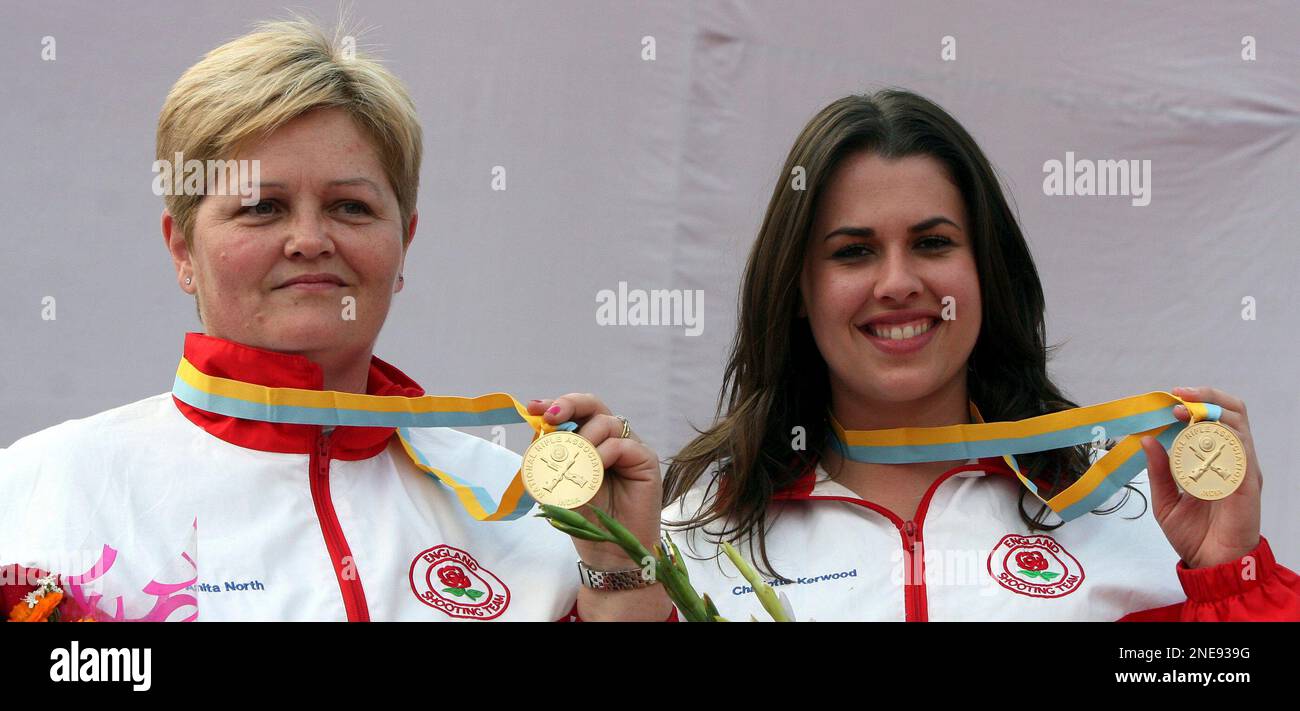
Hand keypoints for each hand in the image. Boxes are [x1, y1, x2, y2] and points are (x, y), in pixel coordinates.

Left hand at [527, 394, 670, 620]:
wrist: (609, 550)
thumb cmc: (586, 518)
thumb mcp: (557, 484)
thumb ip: (549, 459)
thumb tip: (538, 433)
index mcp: (588, 440)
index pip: (574, 413)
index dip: (555, 406)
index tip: (534, 408)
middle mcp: (609, 438)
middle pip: (593, 404)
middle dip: (569, 405)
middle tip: (552, 417)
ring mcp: (629, 447)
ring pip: (606, 422)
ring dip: (584, 440)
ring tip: (574, 465)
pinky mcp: (645, 459)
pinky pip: (621, 444)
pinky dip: (602, 455)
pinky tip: (593, 473)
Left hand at [1139, 386, 1261, 568]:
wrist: (1211, 565)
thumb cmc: (1194, 535)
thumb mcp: (1165, 500)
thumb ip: (1158, 471)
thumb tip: (1147, 440)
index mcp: (1215, 460)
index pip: (1214, 419)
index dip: (1195, 403)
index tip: (1169, 397)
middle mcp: (1232, 460)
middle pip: (1233, 413)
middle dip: (1206, 398)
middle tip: (1178, 396)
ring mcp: (1242, 471)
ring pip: (1238, 426)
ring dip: (1211, 413)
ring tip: (1183, 413)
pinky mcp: (1247, 486)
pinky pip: (1241, 454)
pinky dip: (1223, 439)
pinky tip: (1203, 435)